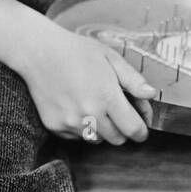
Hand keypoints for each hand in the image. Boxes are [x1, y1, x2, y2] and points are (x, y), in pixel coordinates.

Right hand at [17, 24, 154, 144]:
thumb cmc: (77, 51)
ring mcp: (69, 122)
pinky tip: (78, 107)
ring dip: (102, 130)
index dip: (141, 131)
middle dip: (123, 129)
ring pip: (96, 140)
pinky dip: (82, 128)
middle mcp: (88, 114)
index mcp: (107, 96)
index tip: (142, 128)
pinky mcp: (54, 126)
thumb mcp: (111, 58)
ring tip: (97, 106)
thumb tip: (151, 95)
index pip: (133, 129)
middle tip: (119, 112)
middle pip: (117, 139)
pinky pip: (76, 137)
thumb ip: (133, 80)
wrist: (39, 52)